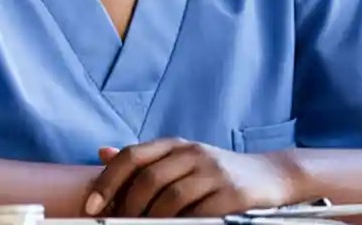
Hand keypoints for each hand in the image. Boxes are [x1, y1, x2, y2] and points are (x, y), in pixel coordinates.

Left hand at [84, 139, 301, 217]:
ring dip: (152, 221)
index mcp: (176, 145)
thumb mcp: (182, 159)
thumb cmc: (217, 173)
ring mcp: (215, 172)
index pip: (133, 156)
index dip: (108, 181)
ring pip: (171, 199)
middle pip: (149, 179)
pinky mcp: (232, 194)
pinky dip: (182, 224)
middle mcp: (194, 153)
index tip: (91, 207)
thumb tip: (103, 153)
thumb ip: (146, 159)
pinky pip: (198, 214)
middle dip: (128, 208)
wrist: (269, 175)